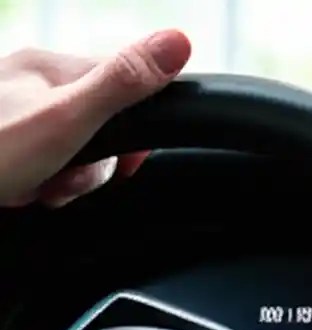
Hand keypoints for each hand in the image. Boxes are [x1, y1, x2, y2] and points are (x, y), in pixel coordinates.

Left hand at [0, 29, 190, 207]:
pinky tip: (20, 192)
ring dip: (63, 180)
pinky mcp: (4, 146)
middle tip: (64, 180)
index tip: (123, 163)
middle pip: (97, 126)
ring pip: (70, 151)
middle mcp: (28, 85)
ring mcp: (13, 116)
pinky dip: (37, 185)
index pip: (124, 89)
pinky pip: (41, 165)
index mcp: (47, 68)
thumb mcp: (67, 120)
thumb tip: (179, 41)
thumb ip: (124, 82)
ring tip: (36, 188)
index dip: (133, 134)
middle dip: (90, 165)